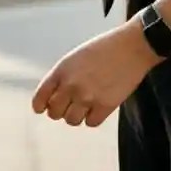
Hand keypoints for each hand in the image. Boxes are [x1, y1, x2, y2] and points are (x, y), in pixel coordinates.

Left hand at [32, 20, 161, 127]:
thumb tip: (55, 97)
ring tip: (84, 106)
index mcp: (61, 71)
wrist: (130, 48)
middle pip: (54, 113)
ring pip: (71, 120)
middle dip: (60, 110)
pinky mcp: (105, 106)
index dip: (40, 106)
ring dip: (76, 115)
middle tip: (69, 105)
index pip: (39, 98)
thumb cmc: (103, 49)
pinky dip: (93, 118)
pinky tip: (97, 107)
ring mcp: (88, 97)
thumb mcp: (74, 58)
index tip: (43, 108)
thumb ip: (62, 76)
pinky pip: (91, 123)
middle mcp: (70, 86)